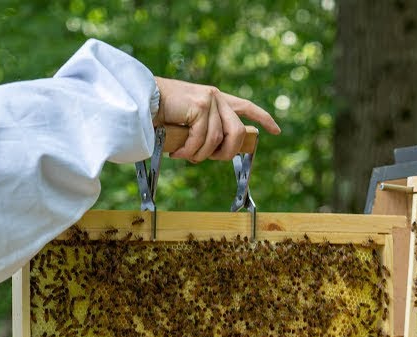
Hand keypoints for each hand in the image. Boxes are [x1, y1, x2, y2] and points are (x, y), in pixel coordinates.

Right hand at [153, 77, 280, 161]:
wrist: (140, 100)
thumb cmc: (158, 114)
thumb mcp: (186, 122)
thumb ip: (202, 131)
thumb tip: (214, 151)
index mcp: (215, 98)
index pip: (246, 107)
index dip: (263, 119)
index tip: (276, 130)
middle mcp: (216, 96)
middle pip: (238, 133)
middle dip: (225, 153)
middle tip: (207, 159)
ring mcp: (210, 100)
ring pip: (218, 140)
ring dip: (200, 155)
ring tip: (185, 156)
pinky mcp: (201, 105)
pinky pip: (203, 139)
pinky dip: (190, 151)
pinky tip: (178, 152)